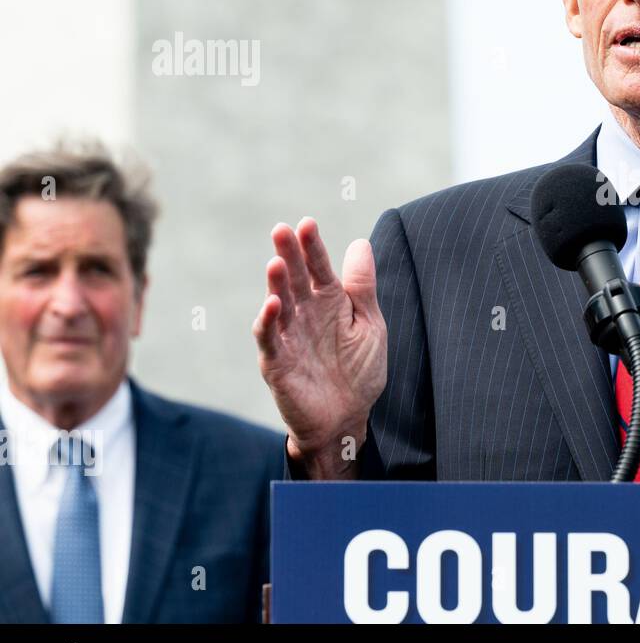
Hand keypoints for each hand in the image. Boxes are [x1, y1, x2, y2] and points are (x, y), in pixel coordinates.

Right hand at [252, 218, 386, 476]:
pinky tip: (273, 305)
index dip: (313, 247)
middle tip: (282, 230)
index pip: (319, 269)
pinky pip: (270, 339)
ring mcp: (289, 337)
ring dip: (275, 284)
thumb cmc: (359, 371)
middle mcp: (305, 315)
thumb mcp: (368, 325)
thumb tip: (360, 242)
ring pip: (278, 305)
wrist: (347, 418)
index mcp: (329, 303)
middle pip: (294, 279)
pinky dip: (268, 322)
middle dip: (288, 255)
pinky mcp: (277, 363)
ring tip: (276, 262)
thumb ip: (361, 287)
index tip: (308, 223)